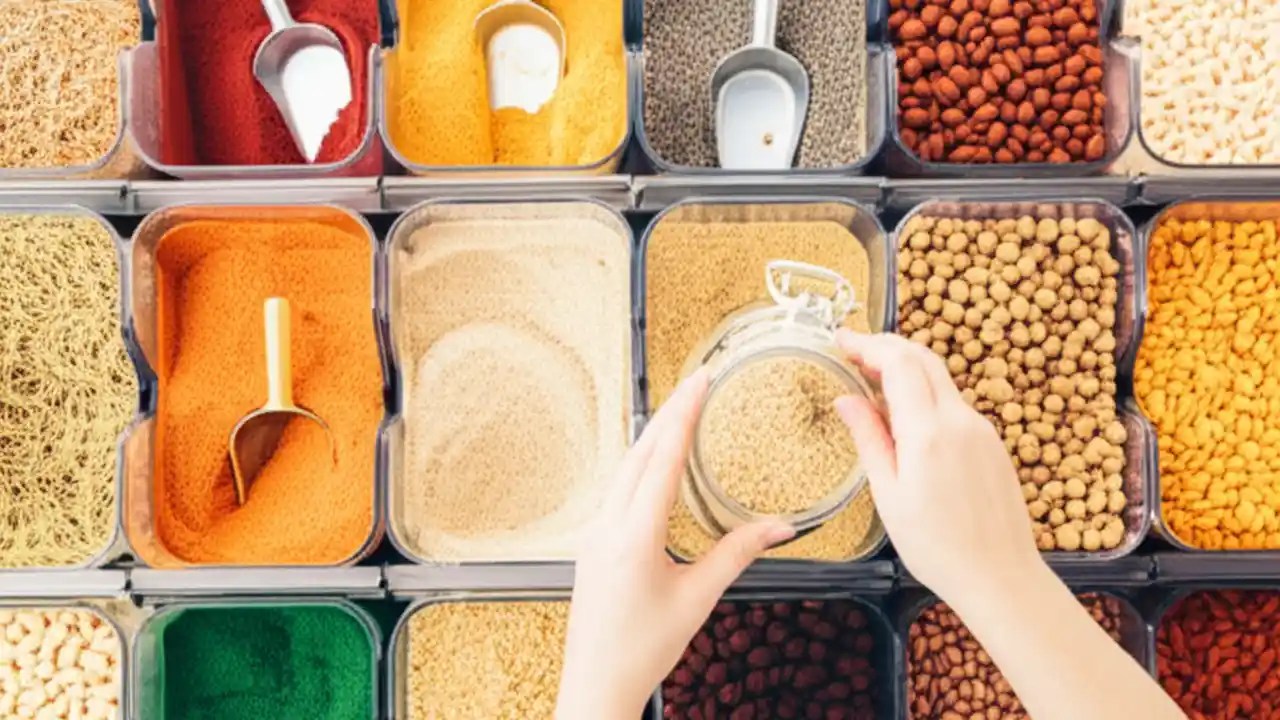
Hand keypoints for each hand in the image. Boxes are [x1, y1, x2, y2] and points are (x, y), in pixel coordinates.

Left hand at [556, 369, 794, 719]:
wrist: (596, 683)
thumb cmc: (643, 649)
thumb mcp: (698, 598)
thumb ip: (737, 554)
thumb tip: (781, 527)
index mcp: (634, 536)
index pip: (663, 457)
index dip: (684, 414)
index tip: (701, 381)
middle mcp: (607, 525)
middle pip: (640, 452)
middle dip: (670, 413)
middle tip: (698, 382)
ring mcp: (593, 532)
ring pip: (624, 467)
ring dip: (654, 436)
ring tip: (683, 412)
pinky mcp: (591, 542)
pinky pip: (617, 488)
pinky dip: (641, 464)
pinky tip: (657, 461)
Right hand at [832, 331, 1040, 607]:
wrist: (1000, 576)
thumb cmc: (937, 546)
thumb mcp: (888, 495)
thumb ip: (869, 439)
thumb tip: (846, 399)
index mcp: (928, 432)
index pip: (898, 363)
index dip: (868, 344)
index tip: (841, 339)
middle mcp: (960, 420)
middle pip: (923, 358)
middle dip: (887, 345)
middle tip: (853, 350)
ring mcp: (982, 429)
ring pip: (941, 379)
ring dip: (906, 367)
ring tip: (871, 379)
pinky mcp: (992, 443)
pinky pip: (954, 403)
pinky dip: (926, 392)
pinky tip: (906, 413)